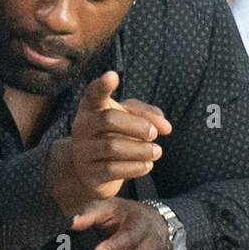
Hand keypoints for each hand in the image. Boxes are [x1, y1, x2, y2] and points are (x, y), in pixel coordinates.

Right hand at [48, 71, 171, 213]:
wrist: (91, 170)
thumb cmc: (114, 135)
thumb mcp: (128, 118)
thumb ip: (148, 115)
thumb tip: (166, 127)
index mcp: (91, 108)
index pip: (93, 93)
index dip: (102, 85)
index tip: (112, 76)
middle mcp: (82, 127)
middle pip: (109, 119)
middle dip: (137, 126)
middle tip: (153, 134)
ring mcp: (83, 151)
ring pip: (113, 147)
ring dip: (141, 150)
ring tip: (157, 151)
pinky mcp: (90, 174)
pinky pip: (114, 169)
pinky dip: (136, 167)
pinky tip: (147, 164)